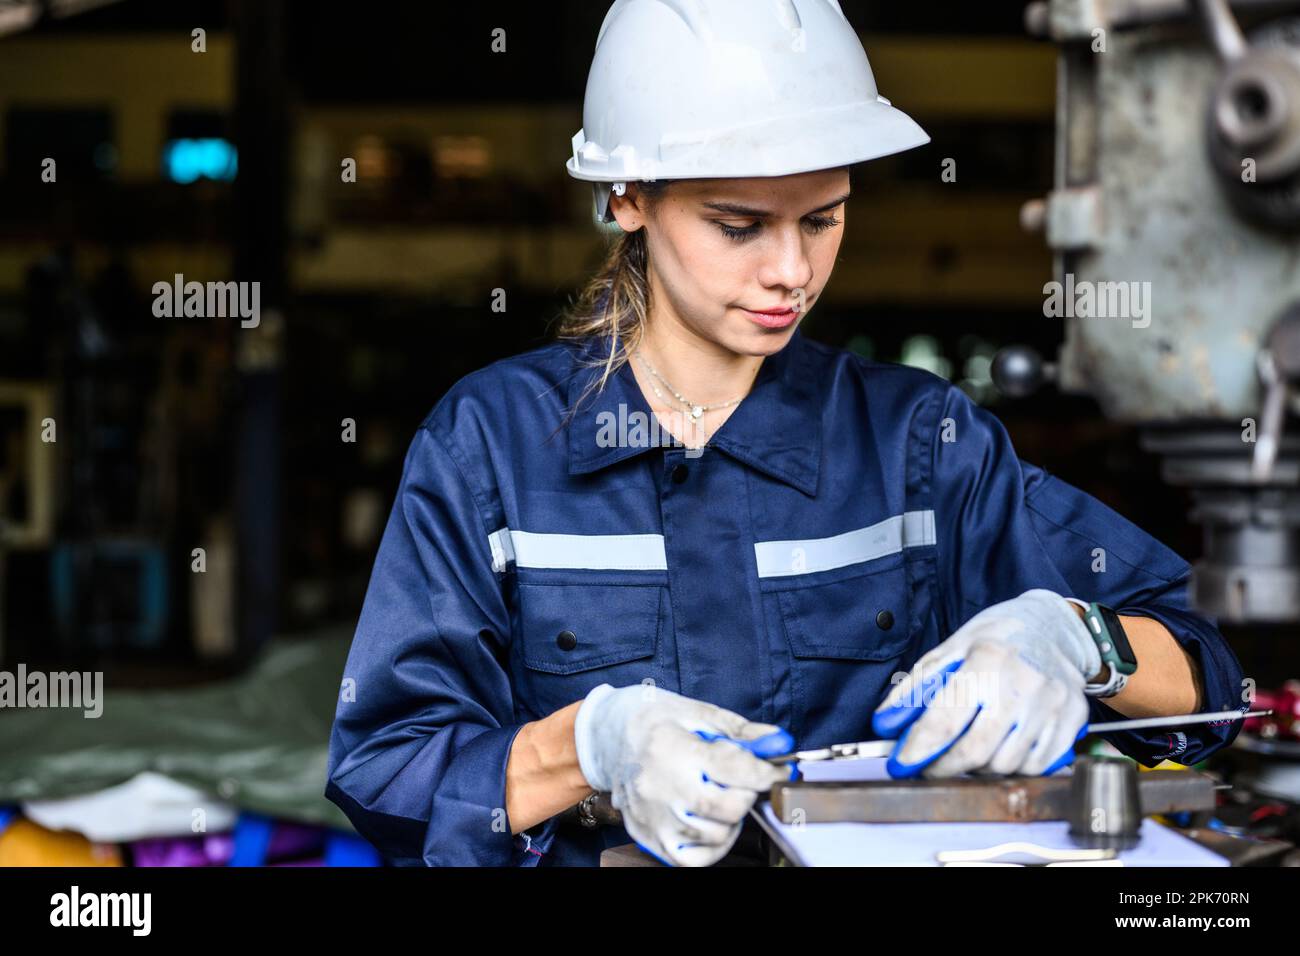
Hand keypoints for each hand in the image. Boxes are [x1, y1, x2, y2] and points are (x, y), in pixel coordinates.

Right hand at [574, 683, 792, 866]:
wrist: (606, 737)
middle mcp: (660, 787)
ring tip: (719, 794)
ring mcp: (653, 817)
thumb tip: (778, 743)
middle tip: (742, 780)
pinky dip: (712, 844)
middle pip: (728, 808)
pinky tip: (710, 821)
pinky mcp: (647, 836)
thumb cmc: (651, 720)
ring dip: (730, 819)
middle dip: (747, 794)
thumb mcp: (696, 713)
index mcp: (674, 748)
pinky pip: (693, 858)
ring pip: (716, 835)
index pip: (735, 768)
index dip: (765, 771)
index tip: (776, 769)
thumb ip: (740, 731)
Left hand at [872, 589, 1097, 777]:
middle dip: (944, 767)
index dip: (920, 750)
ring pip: (1006, 765)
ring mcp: (1051, 705)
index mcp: (987, 659)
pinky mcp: (1073, 720)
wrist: (1057, 627)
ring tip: (970, 748)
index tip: (903, 764)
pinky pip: (1037, 766)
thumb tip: (886, 722)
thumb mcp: (952, 648)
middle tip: (930, 766)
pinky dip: (1013, 766)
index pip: (947, 721)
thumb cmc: (998, 637)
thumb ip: (918, 686)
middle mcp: (1023, 684)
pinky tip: (1002, 747)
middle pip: (976, 751)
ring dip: (980, 767)